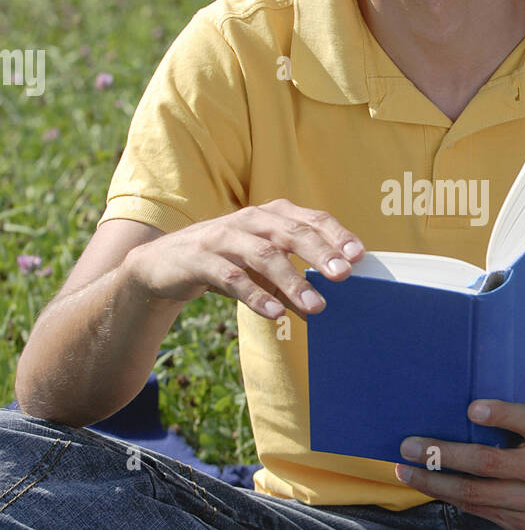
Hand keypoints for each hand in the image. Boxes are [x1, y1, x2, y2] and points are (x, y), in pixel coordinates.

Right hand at [125, 200, 364, 320]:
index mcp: (270, 215)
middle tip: (343, 276)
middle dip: (319, 253)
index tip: (359, 256)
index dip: (336, 235)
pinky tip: (276, 314)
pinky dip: (256, 296)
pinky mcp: (199, 259)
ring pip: (263, 255)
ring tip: (316, 306)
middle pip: (290, 232)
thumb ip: (290, 286)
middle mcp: (249, 220)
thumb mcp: (260, 273)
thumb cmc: (223, 263)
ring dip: (292, 281)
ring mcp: (222, 237)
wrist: (161, 266)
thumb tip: (323, 309)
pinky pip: (231, 277)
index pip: (311, 219)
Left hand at [395, 399, 524, 529]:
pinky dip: (452, 498)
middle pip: (489, 464)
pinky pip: (480, 511)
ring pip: (476, 495)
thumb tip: (462, 415)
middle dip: (443, 455)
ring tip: (407, 471)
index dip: (502, 414)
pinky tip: (432, 487)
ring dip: (435, 483)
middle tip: (408, 446)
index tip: (472, 408)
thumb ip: (517, 426)